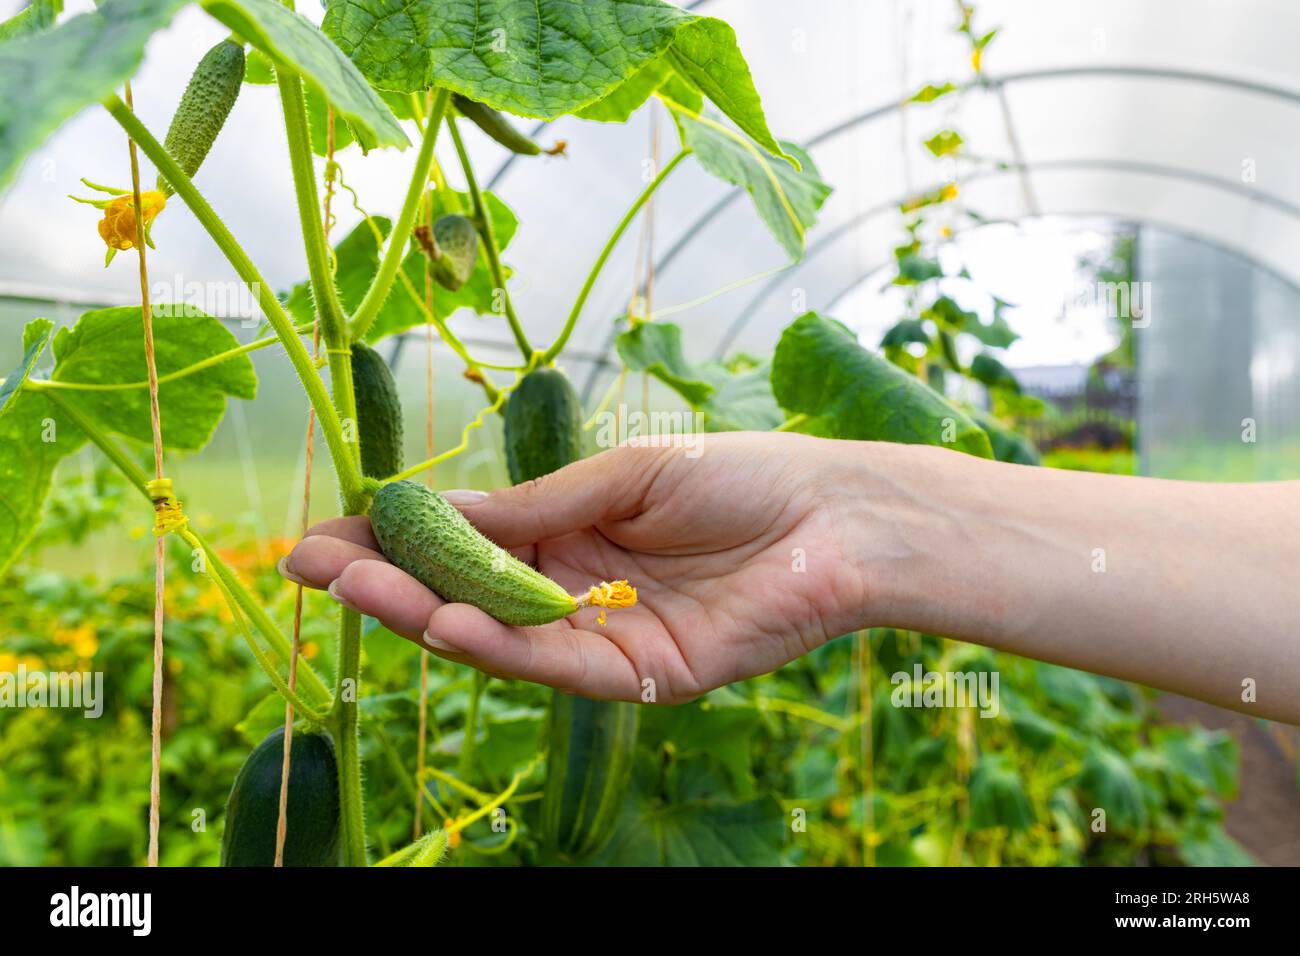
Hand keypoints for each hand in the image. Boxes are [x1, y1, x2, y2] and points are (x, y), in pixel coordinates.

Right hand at [281, 432, 872, 702]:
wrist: (837, 516)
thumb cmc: (738, 476)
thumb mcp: (620, 476)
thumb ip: (533, 507)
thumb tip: (431, 510)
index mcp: (570, 533)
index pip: (466, 543)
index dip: (397, 540)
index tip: (326, 532)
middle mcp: (576, 589)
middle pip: (468, 594)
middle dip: (388, 582)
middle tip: (309, 567)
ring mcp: (606, 637)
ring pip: (502, 636)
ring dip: (426, 615)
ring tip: (355, 590)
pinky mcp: (643, 679)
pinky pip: (560, 665)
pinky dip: (500, 647)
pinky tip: (444, 621)